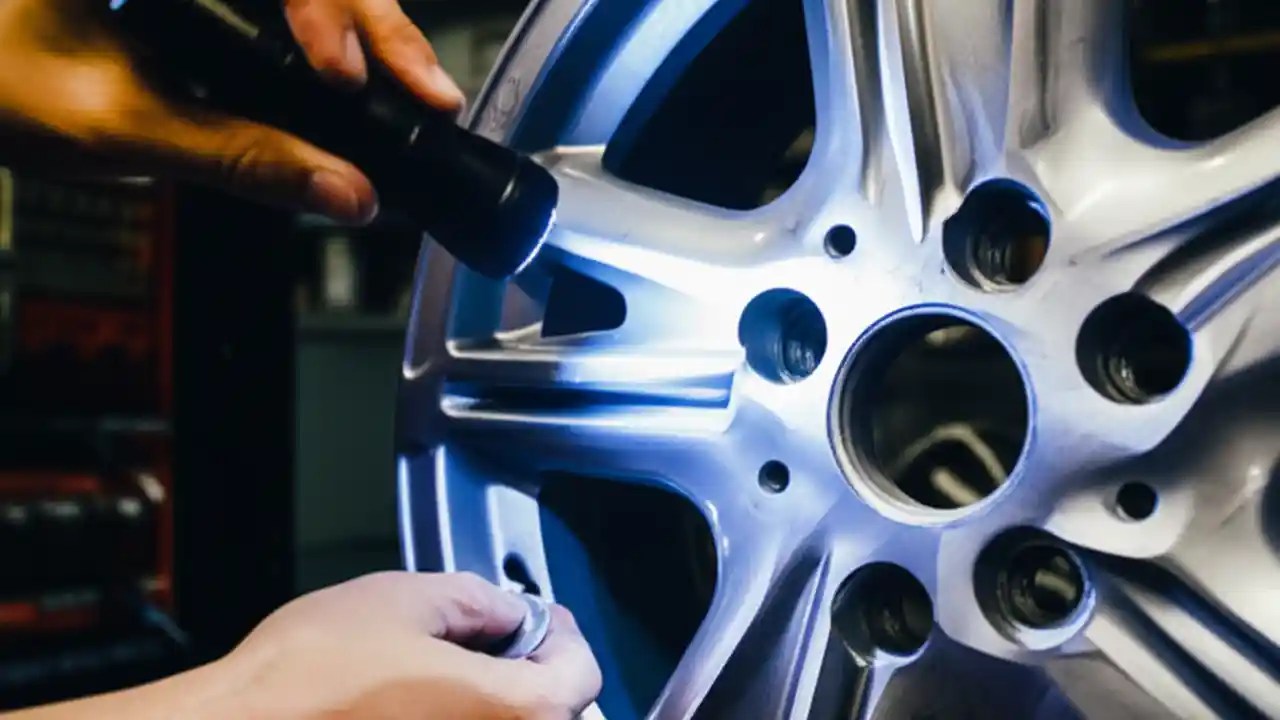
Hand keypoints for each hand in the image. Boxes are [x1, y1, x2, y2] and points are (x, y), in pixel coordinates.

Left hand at [0, 0, 466, 223]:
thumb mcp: (122, 126)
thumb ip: (242, 159)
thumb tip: (346, 191)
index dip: (322, 9)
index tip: (344, 78)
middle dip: (375, 21)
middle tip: (428, 92)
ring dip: (371, 25)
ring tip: (420, 88)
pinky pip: (295, 2)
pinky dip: (339, 31)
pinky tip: (372, 76)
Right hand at [218, 572, 602, 718]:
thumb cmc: (305, 677)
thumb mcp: (406, 599)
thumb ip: (480, 600)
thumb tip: (510, 613)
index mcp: (509, 714)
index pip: (582, 675)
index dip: (562, 635)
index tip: (538, 620)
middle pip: (553, 711)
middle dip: (530, 670)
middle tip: (492, 641)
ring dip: (496, 699)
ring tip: (444, 671)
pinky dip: (460, 719)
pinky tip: (418, 704)